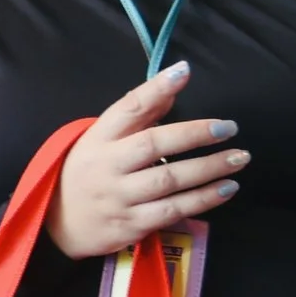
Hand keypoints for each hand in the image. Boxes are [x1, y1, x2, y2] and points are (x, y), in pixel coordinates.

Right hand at [49, 61, 246, 259]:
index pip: (128, 109)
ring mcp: (119, 197)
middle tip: (229, 127)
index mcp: (97, 140)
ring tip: (238, 158)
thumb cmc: (86, 174)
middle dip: (194, 133)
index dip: (155, 89)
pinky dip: (204, 199)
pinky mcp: (132, 224)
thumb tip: (174, 84)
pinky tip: (227, 188)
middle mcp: (107, 166)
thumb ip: (137, 117)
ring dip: (208, 168)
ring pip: (168, 179)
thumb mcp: (99, 141)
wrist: (57, 224)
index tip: (183, 72)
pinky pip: (173, 210)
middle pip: (153, 144)